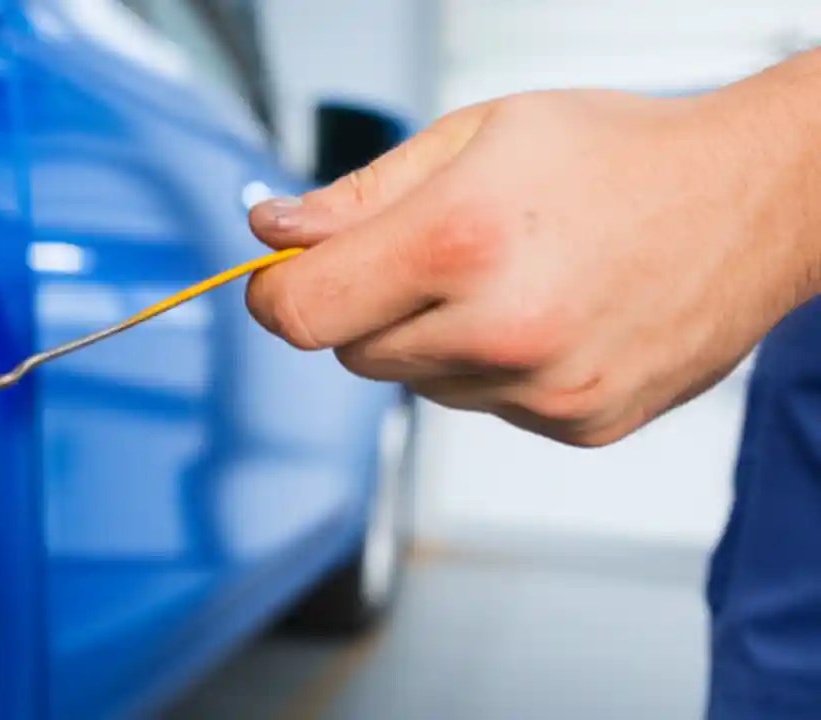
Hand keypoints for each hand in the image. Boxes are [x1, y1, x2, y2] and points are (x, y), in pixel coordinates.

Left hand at [246, 72, 820, 445]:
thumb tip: (273, 231)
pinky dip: (489, 368)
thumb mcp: (475, 136)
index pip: (303, 311)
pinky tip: (545, 315)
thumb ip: (359, 195)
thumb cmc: (616, 153)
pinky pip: (482, 406)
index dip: (274, 293)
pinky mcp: (576, 424)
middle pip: (353, 350)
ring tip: (507, 276)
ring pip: (417, 382)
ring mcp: (543, 390)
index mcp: (460, 241)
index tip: (281, 277)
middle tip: (426, 254)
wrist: (751, 201)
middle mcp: (500, 330)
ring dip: (432, 338)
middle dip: (366, 304)